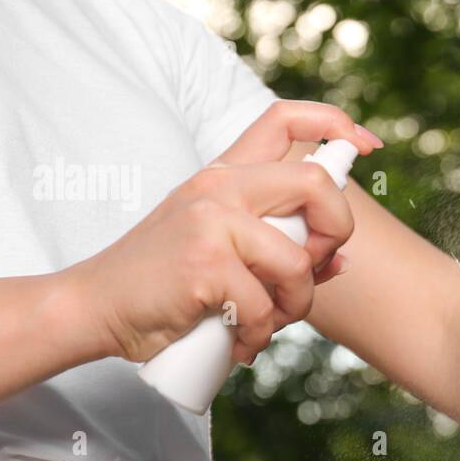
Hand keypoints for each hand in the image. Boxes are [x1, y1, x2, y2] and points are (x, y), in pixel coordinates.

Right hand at [64, 101, 381, 364]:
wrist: (94, 309)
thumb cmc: (162, 285)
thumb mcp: (222, 252)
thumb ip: (279, 247)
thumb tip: (341, 259)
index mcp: (225, 176)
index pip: (282, 118)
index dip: (334, 123)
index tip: (365, 143)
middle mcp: (220, 187)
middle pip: (316, 182)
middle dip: (335, 233)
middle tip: (310, 271)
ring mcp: (211, 222)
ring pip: (298, 262)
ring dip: (293, 308)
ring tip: (261, 323)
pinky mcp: (205, 264)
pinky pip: (264, 307)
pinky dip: (257, 336)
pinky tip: (235, 342)